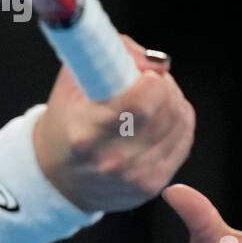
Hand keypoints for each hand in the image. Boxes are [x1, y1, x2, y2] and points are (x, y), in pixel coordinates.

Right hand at [34, 35, 194, 213]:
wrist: (58, 177)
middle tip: (149, 80)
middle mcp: (111, 161)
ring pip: (179, 123)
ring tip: (153, 97)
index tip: (144, 74)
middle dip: (164, 86)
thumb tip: (154, 61)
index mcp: (86, 134)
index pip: (140, 104)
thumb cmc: (65, 122)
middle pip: (166, 111)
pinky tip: (162, 116)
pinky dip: (179, 122)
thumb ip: (111, 56)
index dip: (152, 81)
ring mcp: (134, 178)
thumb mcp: (73, 80)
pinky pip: (184, 141)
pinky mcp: (151, 187)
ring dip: (173, 101)